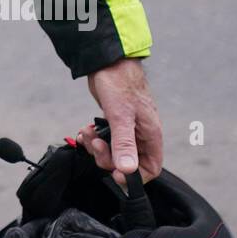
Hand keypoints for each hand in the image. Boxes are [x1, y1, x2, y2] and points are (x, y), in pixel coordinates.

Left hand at [78, 57, 162, 189]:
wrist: (107, 61)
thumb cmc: (120, 84)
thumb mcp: (121, 117)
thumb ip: (124, 144)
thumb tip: (127, 170)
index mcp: (150, 135)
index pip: (151, 167)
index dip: (134, 176)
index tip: (115, 174)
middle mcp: (141, 134)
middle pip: (128, 162)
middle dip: (108, 158)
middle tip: (96, 145)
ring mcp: (127, 128)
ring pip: (113, 151)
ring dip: (97, 147)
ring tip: (88, 133)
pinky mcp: (113, 122)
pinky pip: (105, 139)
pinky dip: (93, 139)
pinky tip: (85, 131)